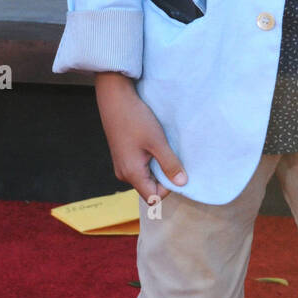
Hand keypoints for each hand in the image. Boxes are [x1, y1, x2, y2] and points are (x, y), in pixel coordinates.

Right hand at [94, 72, 187, 201]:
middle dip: (164, 176)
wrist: (115, 99)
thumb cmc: (136, 119)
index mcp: (131, 174)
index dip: (168, 188)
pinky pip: (140, 166)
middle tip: (171, 155)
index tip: (177, 168)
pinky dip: (150, 159)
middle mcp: (124, 174)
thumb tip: (182, 183)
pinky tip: (154, 143)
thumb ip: (170, 164)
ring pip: (145, 176)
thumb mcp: (157, 142)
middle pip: (149, 187)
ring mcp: (122, 165)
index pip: (153, 198)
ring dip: (157, 165)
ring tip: (162, 146)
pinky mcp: (122, 156)